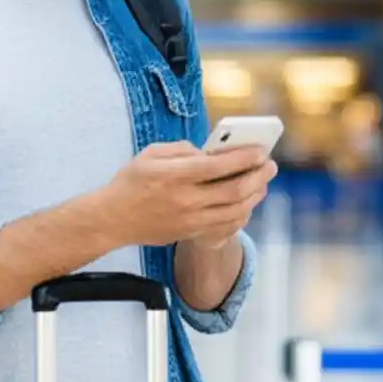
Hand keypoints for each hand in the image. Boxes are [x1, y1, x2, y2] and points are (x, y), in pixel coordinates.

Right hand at [99, 141, 277, 247]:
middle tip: (270, 166)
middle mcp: (184, 199)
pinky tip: (247, 202)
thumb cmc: (131, 181)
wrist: (112, 219)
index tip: (261, 150)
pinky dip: (241, 213)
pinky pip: (225, 225)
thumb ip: (182, 149)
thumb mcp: (151, 154)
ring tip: (263, 183)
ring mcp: (189, 220)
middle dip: (257, 176)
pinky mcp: (190, 233)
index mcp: (174, 175)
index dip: (244, 158)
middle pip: (233, 190)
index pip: (218, 166)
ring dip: (254, 196)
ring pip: (234, 211)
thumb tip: (210, 152)